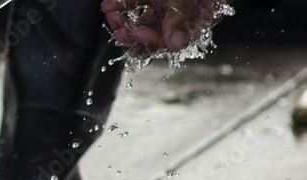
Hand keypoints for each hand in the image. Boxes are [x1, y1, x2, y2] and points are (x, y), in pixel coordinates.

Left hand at [101, 0, 230, 54]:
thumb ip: (180, 16)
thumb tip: (174, 45)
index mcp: (201, 12)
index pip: (177, 38)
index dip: (155, 40)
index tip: (137, 34)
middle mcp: (183, 10)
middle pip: (157, 33)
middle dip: (135, 34)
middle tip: (120, 32)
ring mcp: (166, 2)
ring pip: (143, 22)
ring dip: (125, 23)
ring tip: (112, 18)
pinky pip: (134, 3)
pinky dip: (120, 5)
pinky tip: (108, 6)